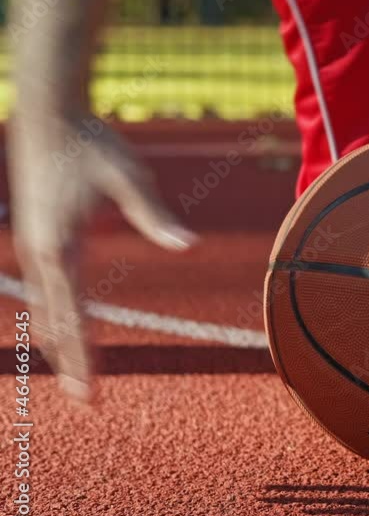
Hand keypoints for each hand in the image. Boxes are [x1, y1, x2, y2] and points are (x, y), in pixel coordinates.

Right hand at [9, 112, 195, 400]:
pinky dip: (53, 315)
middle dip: (70, 362)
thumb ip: (155, 216)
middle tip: (86, 402)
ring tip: (75, 376)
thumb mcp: (130, 176)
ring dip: (59, 342)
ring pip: (43, 309)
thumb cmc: (91, 143)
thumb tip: (190, 244)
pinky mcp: (34, 236)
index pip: (73, 317)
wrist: (47, 113)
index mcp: (60, 247)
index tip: (89, 392)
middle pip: (54, 323)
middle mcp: (39, 253)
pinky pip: (43, 289)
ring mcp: (32, 245)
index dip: (83, 358)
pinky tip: (60, 329)